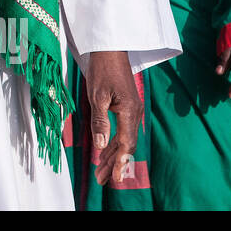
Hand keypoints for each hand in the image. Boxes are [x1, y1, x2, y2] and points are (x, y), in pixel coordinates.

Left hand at [85, 50, 141, 185]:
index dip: (119, 162)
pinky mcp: (126, 107)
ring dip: (113, 155)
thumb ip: (100, 121)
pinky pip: (122, 130)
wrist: (110, 49)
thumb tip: (100, 146)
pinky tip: (106, 152)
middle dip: (114, 163)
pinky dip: (114, 143)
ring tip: (102, 171)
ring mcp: (132, 110)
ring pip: (124, 139)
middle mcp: (134, 113)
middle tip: (103, 180)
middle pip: (126, 145)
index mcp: (129, 111)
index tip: (114, 178)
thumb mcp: (97, 96)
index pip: (126, 144)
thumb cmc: (102, 70)